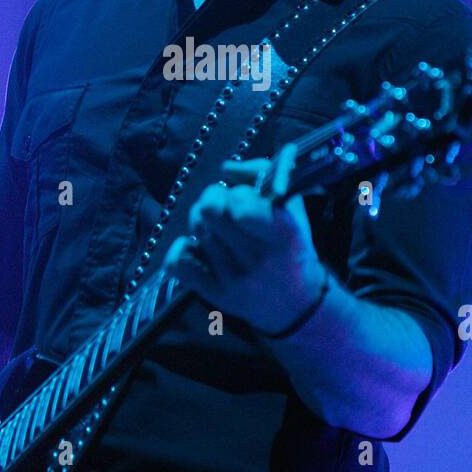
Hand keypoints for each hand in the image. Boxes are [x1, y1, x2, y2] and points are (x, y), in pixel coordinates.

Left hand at [163, 146, 325, 335]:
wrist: (294, 303)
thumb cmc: (290, 246)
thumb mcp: (290, 208)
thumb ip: (263, 176)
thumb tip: (226, 168)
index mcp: (282, 234)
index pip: (242, 208)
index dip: (238, 195)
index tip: (244, 199)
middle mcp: (258, 259)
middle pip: (211, 212)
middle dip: (213, 199)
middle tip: (222, 204)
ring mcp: (235, 280)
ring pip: (198, 231)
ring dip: (202, 221)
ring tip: (216, 226)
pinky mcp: (215, 295)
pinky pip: (177, 263)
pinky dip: (181, 248)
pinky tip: (196, 246)